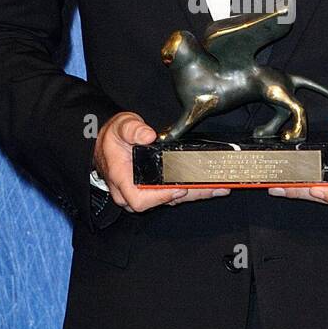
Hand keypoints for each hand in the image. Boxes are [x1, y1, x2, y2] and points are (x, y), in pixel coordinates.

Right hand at [93, 112, 229, 212]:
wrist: (108, 146)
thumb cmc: (113, 139)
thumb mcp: (119, 127)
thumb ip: (132, 129)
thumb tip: (147, 135)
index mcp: (121, 179)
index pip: (139, 200)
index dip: (160, 197)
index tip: (178, 187)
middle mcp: (133, 192)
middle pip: (163, 201)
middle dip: (190, 195)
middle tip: (212, 187)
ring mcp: (146, 193)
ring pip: (173, 199)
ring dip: (197, 193)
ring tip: (219, 186)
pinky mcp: (156, 190)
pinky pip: (175, 193)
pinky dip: (194, 189)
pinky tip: (210, 185)